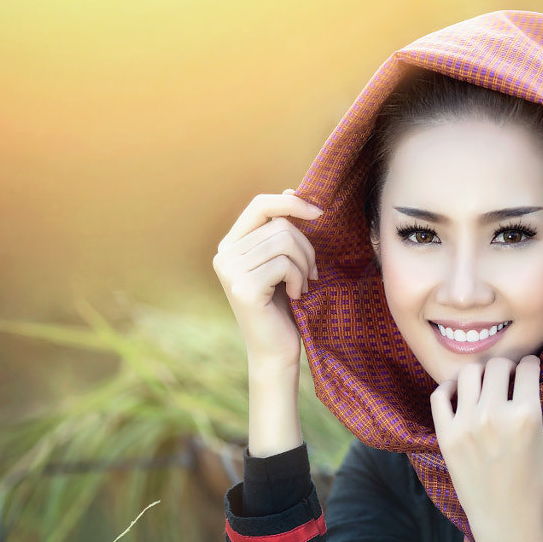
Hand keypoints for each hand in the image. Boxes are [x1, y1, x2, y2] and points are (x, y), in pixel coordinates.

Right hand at [213, 190, 321, 372]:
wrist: (276, 351)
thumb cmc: (284, 306)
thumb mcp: (281, 262)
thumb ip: (280, 231)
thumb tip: (291, 190)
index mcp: (231, 245)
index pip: (260, 205)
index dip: (291, 202)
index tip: (318, 211)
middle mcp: (224, 255)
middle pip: (279, 224)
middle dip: (305, 247)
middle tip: (310, 273)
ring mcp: (230, 271)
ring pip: (284, 242)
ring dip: (303, 265)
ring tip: (302, 285)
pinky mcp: (243, 288)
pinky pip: (284, 264)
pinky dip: (298, 279)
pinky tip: (295, 296)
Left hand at [430, 355, 542, 540]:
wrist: (507, 520)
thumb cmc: (539, 484)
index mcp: (526, 414)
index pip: (527, 368)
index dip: (532, 365)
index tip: (531, 371)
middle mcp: (493, 414)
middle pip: (497, 365)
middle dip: (508, 366)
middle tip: (510, 378)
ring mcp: (465, 424)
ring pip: (468, 373)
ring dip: (481, 372)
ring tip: (487, 385)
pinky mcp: (446, 435)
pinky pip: (439, 395)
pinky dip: (450, 387)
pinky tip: (461, 393)